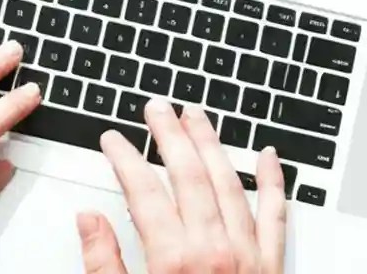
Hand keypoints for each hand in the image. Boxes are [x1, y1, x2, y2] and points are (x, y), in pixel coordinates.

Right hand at [77, 100, 287, 273]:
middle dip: (170, 135)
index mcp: (173, 261)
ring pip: (231, 183)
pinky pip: (277, 214)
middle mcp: (215, 251)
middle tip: (157, 108)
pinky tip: (270, 157)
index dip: (125, 159)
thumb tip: (89, 221)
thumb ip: (104, 265)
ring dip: (213, 145)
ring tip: (198, 116)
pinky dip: (274, 182)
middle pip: (190, 175)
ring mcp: (249, 256)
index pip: (144, 191)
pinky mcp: (273, 267)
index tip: (113, 140)